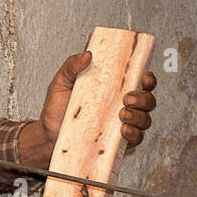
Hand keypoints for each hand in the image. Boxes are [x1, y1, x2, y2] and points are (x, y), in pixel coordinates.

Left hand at [39, 51, 156, 153]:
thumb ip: (71, 66)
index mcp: (113, 89)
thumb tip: (87, 54)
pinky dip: (133, 134)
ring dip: (139, 116)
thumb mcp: (61, 83)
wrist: (48, 136)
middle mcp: (122, 106)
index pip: (138, 81)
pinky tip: (124, 130)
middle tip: (127, 99)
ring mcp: (122, 124)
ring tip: (123, 114)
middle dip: (143, 98)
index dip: (147, 79)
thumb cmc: (57, 110)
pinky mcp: (118, 142)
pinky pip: (136, 138)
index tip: (144, 77)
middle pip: (147, 100)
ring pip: (145, 119)